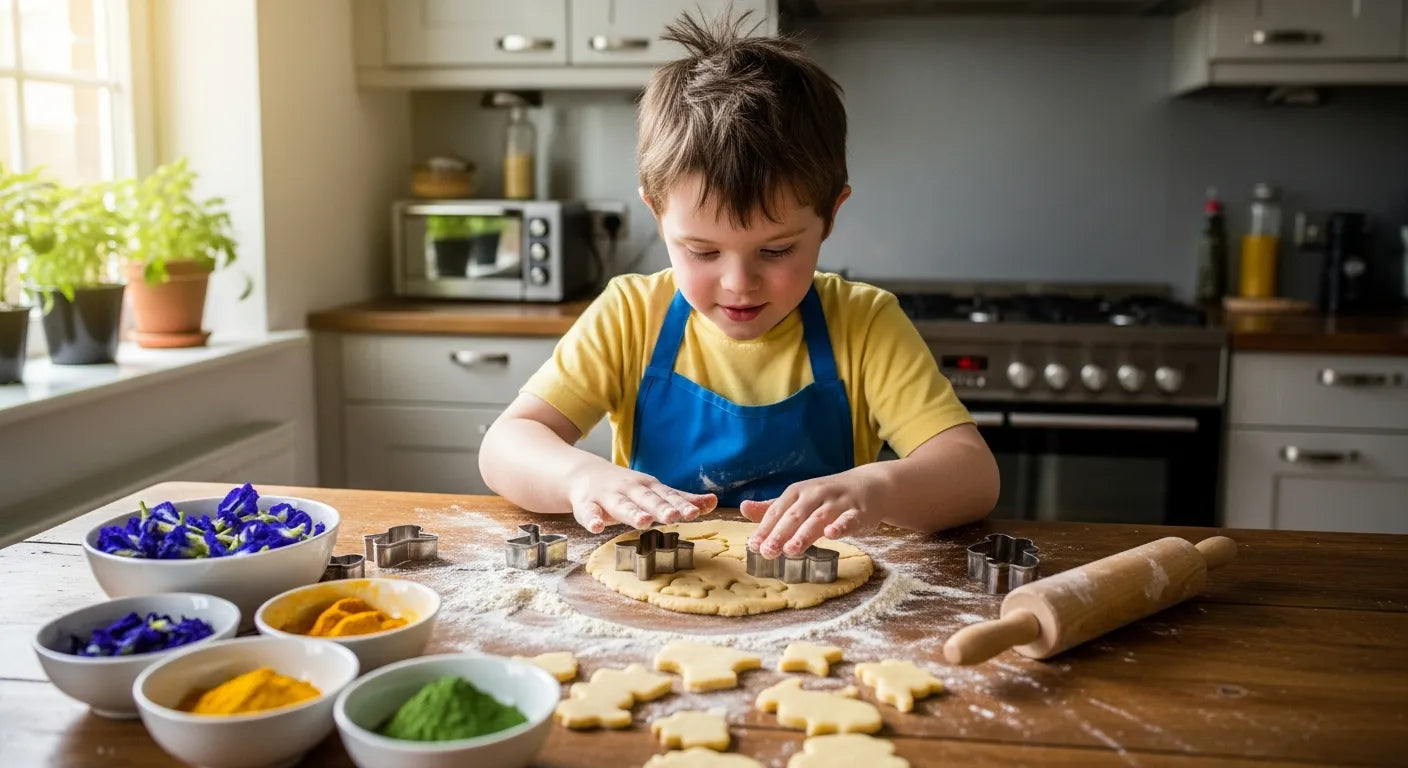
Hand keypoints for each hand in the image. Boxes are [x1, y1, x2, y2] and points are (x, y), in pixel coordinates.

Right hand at [566, 464, 716, 533]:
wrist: (583, 474)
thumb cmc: (625, 488)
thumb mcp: (653, 491)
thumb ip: (680, 499)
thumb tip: (713, 502)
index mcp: (648, 488)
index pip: (667, 496)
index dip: (681, 504)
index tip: (696, 512)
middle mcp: (630, 489)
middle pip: (647, 500)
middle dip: (661, 508)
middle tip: (675, 516)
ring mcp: (608, 496)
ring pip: (621, 505)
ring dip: (632, 513)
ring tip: (643, 522)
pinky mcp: (587, 504)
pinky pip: (588, 512)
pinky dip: (592, 519)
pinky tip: (596, 527)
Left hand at [740, 472, 885, 556]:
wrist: (870, 486)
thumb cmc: (828, 497)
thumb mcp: (799, 499)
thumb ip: (772, 508)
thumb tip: (743, 508)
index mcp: (798, 491)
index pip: (777, 511)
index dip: (765, 528)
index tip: (753, 546)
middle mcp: (816, 494)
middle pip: (795, 515)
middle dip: (780, 533)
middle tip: (767, 552)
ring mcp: (838, 502)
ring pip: (818, 518)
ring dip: (804, 534)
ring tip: (791, 550)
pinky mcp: (858, 512)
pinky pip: (849, 520)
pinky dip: (840, 526)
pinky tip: (831, 535)